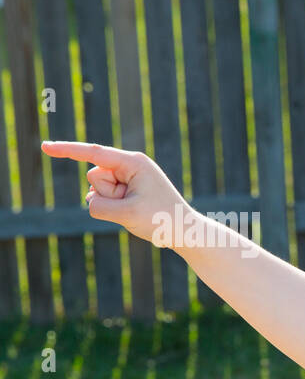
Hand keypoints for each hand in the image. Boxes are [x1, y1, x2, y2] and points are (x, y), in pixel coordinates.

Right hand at [41, 141, 189, 243]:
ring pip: (98, 190)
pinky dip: (114, 208)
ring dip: (112, 204)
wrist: (186, 232)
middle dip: (107, 195)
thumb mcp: (127, 214)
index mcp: (134, 163)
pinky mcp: (128, 190)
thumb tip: (91, 201)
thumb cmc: (163, 220)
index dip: (67, 150)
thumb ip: (98, 206)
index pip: (94, 153)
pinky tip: (133, 213)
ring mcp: (130, 178)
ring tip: (137, 210)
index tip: (45, 147)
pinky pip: (105, 198)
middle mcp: (131, 165)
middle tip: (135, 206)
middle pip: (95, 176)